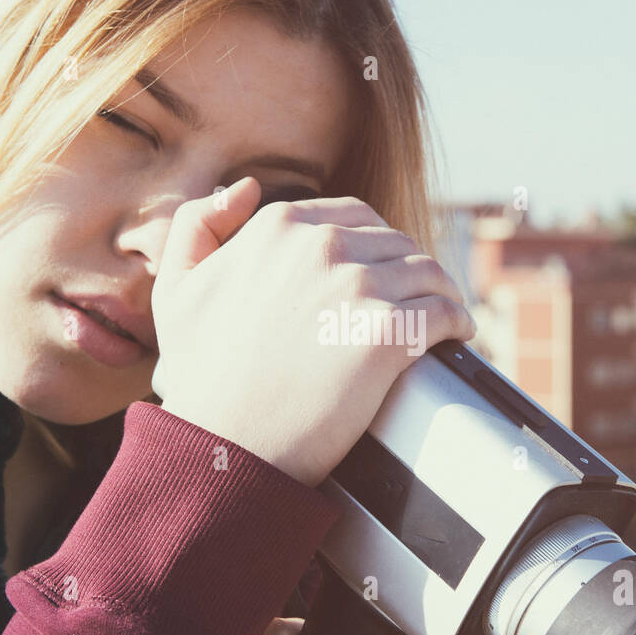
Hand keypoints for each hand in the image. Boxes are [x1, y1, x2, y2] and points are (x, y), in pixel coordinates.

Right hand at [150, 177, 475, 485]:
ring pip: (427, 272)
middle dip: (408, 268)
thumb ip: (197, 227)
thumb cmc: (202, 379)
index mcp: (278, 228)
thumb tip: (247, 188)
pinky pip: (444, 312)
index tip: (383, 271)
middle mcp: (321, 246)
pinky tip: (458, 334)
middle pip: (393, 242)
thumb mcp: (177, 292)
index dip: (373, 244)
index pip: (350, 217)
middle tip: (417, 298)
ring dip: (440, 292)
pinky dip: (458, 322)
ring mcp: (358, 286)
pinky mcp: (387, 332)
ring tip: (444, 315)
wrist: (224, 446)